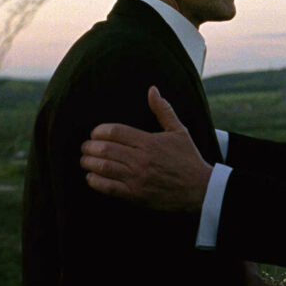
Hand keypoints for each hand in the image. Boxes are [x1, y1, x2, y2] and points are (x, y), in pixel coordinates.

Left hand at [80, 86, 211, 211]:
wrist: (200, 189)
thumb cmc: (188, 159)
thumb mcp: (179, 131)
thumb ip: (163, 110)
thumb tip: (152, 89)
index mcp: (150, 142)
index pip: (115, 131)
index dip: (99, 131)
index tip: (95, 134)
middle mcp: (141, 159)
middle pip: (105, 149)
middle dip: (89, 147)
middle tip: (85, 147)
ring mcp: (137, 178)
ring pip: (103, 167)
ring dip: (89, 163)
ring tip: (85, 160)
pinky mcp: (135, 195)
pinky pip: (108, 187)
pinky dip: (95, 181)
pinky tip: (92, 177)